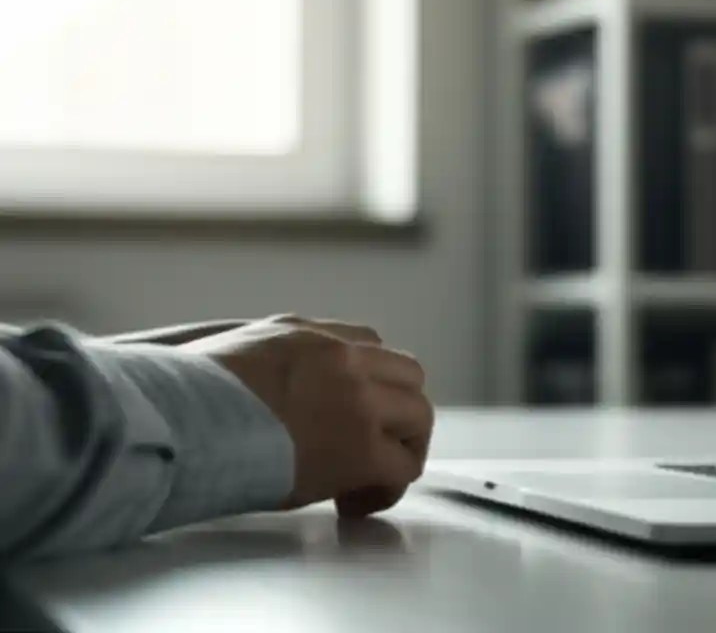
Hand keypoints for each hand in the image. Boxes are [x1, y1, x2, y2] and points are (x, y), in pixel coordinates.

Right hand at [181, 315, 433, 516]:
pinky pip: (403, 468)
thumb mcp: (224, 354)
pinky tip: (352, 506)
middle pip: (408, 375)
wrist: (172, 422)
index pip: (367, 343)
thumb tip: (261, 392)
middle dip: (396, 413)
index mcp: (303, 334)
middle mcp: (340, 357)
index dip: (369, 382)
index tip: (351, 414)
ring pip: (419, 417)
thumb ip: (263, 364)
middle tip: (370, 449)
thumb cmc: (177, 401)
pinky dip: (387, 490)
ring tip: (365, 483)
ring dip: (400, 450)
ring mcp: (357, 399)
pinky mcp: (361, 447)